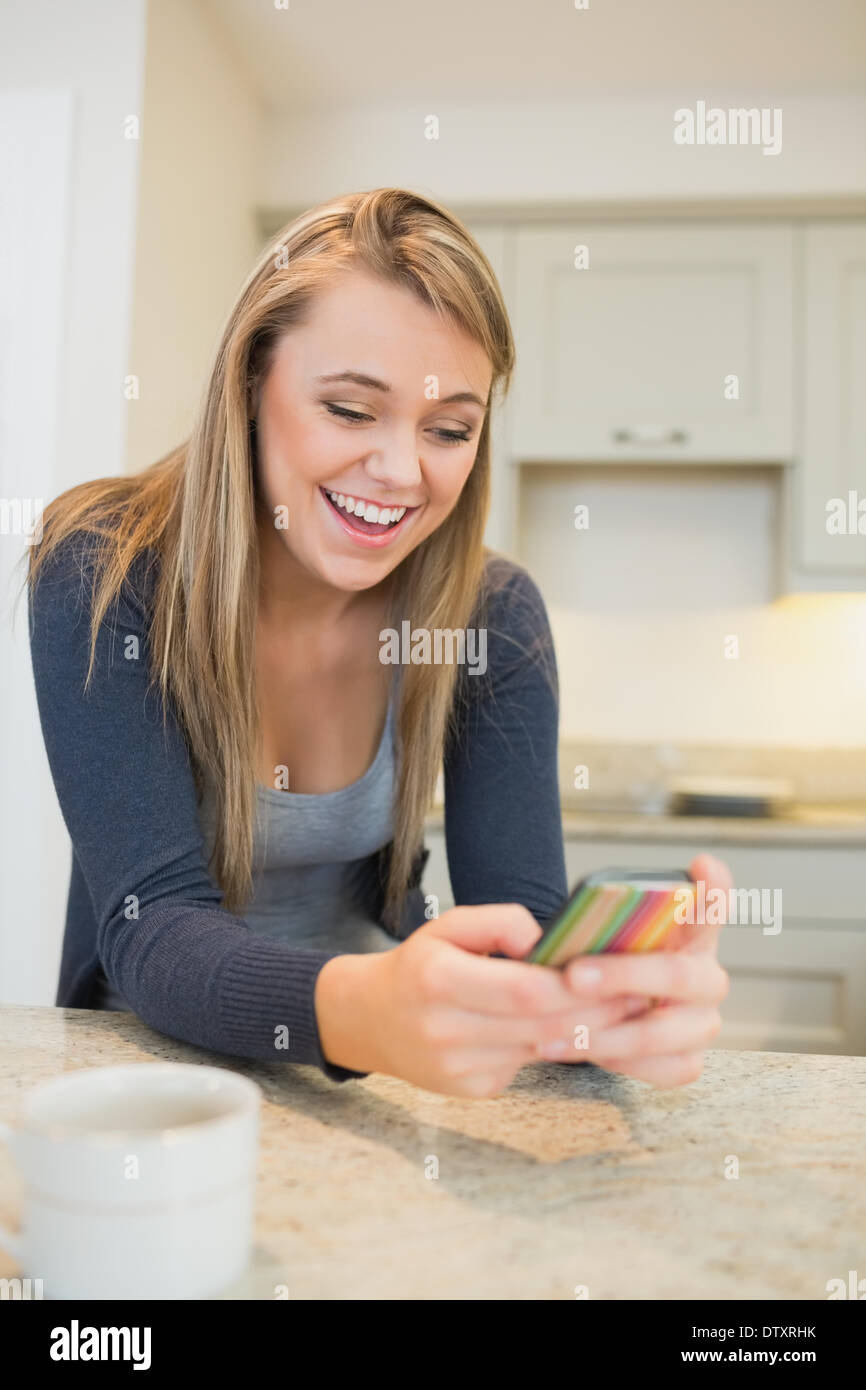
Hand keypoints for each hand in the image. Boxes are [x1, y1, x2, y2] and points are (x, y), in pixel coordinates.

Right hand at [315, 902, 653, 1097]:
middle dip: (595, 1011)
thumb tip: (543, 938)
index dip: (570, 986)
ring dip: (587, 1031)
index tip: (609, 970)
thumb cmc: (418, 966)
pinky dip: (553, 1046)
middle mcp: (445, 1030)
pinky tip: (576, 1029)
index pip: (520, 990)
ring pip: (539, 1049)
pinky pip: (526, 1066)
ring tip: (625, 1010)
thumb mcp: (447, 926)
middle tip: (638, 993)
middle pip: (539, 1025)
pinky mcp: (471, 1091)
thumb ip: (496, 921)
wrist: (370, 1020)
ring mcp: (458, 1069)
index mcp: (437, 980)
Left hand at [539, 853, 731, 1086]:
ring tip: (557, 1032)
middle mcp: (706, 976)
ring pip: (665, 1031)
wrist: (595, 1015)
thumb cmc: (601, 965)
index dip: (714, 888)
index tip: (702, 865)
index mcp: (690, 935)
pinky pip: (661, 1068)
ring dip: (607, 1034)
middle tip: (574, 975)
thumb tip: (563, 921)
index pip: (713, 904)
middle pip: (678, 975)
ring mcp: (703, 1022)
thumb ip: (602, 925)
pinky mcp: (689, 1060)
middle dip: (622, 976)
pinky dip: (617, 1062)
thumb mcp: (601, 939)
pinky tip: (582, 1050)